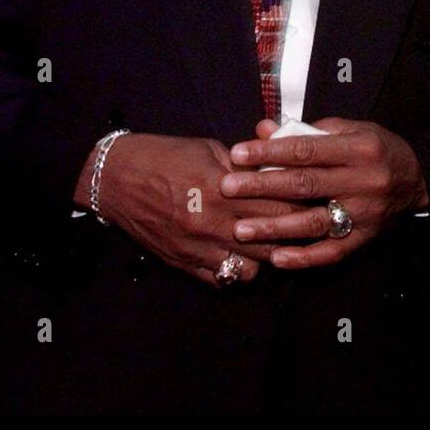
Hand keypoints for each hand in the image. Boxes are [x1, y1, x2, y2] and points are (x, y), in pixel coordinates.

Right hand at [83, 133, 297, 287]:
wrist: (113, 180)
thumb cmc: (163, 156)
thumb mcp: (208, 149)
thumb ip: (245, 163)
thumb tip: (277, 167)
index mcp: (222, 189)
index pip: (278, 205)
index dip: (302, 206)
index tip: (316, 202)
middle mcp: (212, 223)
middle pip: (271, 239)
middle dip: (292, 234)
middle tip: (307, 228)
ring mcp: (197, 248)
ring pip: (251, 268)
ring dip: (266, 257)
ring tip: (273, 245)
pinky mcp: (182, 264)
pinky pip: (221, 280)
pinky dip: (237, 272)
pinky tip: (243, 258)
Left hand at [222, 118, 427, 268]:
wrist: (419, 179)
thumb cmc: (377, 148)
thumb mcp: (350, 129)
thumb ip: (307, 131)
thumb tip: (263, 129)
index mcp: (359, 148)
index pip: (307, 149)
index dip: (271, 151)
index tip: (238, 152)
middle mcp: (363, 181)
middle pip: (305, 185)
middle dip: (262, 186)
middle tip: (227, 188)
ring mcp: (364, 214)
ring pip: (314, 223)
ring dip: (275, 227)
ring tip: (241, 229)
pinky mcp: (365, 239)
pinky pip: (331, 252)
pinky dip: (304, 257)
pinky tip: (277, 258)